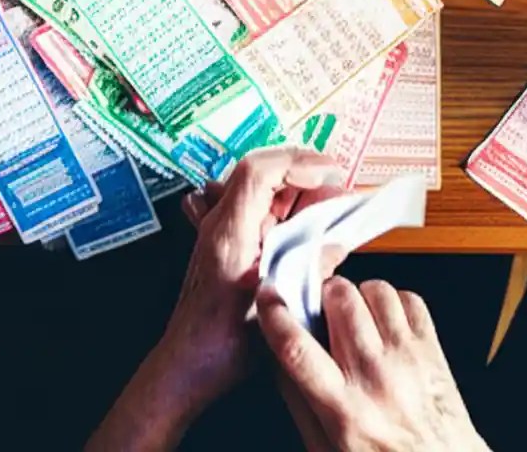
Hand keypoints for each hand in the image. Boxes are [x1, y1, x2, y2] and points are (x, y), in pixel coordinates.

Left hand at [87, 148, 340, 451]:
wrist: (190, 363)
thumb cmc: (223, 344)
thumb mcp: (276, 308)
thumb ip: (310, 270)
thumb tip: (337, 242)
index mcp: (228, 234)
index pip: (257, 172)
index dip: (296, 163)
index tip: (328, 173)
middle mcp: (220, 225)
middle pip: (260, 171)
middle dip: (302, 171)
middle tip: (335, 187)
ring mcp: (221, 231)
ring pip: (260, 187)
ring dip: (296, 188)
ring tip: (326, 203)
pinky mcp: (228, 242)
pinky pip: (257, 207)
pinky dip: (284, 205)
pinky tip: (304, 220)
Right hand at [257, 277, 489, 451]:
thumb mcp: (326, 449)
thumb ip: (299, 403)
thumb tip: (279, 361)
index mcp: (343, 407)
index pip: (298, 347)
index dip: (275, 314)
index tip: (268, 297)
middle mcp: (375, 375)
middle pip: (340, 301)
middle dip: (322, 295)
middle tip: (321, 311)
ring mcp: (407, 358)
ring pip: (376, 291)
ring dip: (358, 296)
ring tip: (355, 317)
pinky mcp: (432, 349)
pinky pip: (410, 299)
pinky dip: (393, 303)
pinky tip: (385, 323)